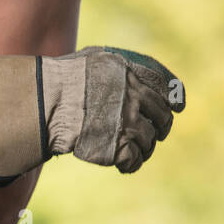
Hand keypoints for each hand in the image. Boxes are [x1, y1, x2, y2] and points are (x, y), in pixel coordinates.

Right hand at [42, 46, 184, 172]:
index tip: (177, 108)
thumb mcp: (94, 59)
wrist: (46, 101)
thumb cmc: (63, 79)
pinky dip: (131, 164)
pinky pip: (135, 160)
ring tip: (128, 149)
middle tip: (154, 134)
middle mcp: (134, 95)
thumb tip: (135, 77)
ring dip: (143, 147)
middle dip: (161, 127)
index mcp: (131, 71)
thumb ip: (119, 66)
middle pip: (163, 116)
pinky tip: (122, 165)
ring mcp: (128, 121)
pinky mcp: (119, 145)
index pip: (167, 85)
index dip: (175, 98)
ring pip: (150, 140)